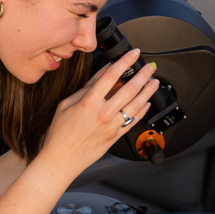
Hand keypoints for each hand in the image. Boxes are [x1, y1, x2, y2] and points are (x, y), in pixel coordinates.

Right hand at [40, 51, 157, 172]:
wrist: (61, 159)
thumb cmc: (60, 133)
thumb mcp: (66, 104)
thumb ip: (86, 88)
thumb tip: (101, 74)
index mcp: (89, 102)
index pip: (112, 75)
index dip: (125, 61)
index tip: (133, 54)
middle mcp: (103, 113)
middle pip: (129, 89)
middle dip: (142, 75)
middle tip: (150, 67)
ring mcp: (112, 126)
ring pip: (136, 105)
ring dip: (147, 92)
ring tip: (154, 82)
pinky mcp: (115, 137)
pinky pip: (133, 121)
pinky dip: (142, 111)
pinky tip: (147, 103)